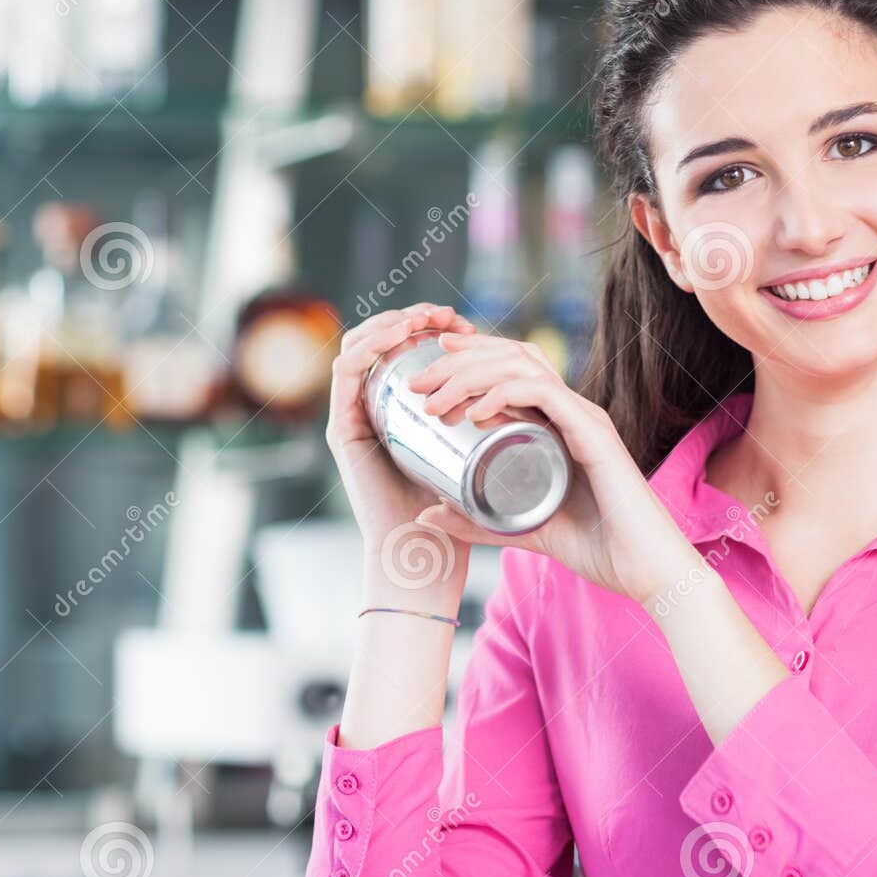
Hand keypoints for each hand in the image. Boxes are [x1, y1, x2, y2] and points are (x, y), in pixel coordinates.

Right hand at [326, 304, 479, 598]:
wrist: (428, 560)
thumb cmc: (462, 518)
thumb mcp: (483, 459)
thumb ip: (499, 431)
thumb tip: (532, 392)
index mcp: (396, 414)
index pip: (404, 353)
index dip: (431, 329)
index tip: (467, 325)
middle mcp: (369, 410)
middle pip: (381, 343)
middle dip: (414, 317)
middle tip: (449, 315)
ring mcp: (353, 418)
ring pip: (360, 347)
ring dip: (393, 322)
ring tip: (429, 318)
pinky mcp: (344, 431)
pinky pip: (346, 373)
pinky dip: (370, 346)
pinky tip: (398, 334)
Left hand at [405, 330, 697, 602]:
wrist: (650, 573)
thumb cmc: (601, 551)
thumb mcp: (524, 531)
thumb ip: (478, 522)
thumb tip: (426, 513)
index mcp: (560, 423)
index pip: (510, 369)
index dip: (465, 362)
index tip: (421, 378)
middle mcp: (573, 411)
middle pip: (511, 357)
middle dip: (457, 361)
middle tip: (415, 382)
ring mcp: (585, 419)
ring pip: (522, 368)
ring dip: (470, 374)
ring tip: (432, 398)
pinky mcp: (595, 434)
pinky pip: (545, 395)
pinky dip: (504, 394)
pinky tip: (473, 412)